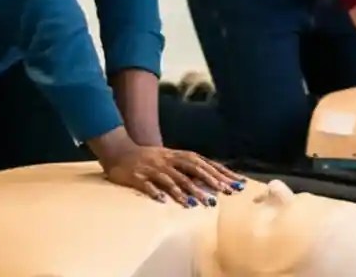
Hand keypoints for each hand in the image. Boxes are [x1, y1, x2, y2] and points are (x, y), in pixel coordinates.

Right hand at [103, 144, 246, 206]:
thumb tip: (212, 177)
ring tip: (199, 204)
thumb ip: (187, 167)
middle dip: (209, 181)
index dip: (220, 172)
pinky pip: (149, 185)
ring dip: (187, 191)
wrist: (119, 151)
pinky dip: (157, 192)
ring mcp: (154, 168)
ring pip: (173, 179)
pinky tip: (164, 201)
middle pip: (193, 170)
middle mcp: (168, 161)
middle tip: (223, 193)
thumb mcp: (170, 158)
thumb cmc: (149, 158)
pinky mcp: (138, 177)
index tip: (236, 182)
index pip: (204, 163)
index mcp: (177, 156)